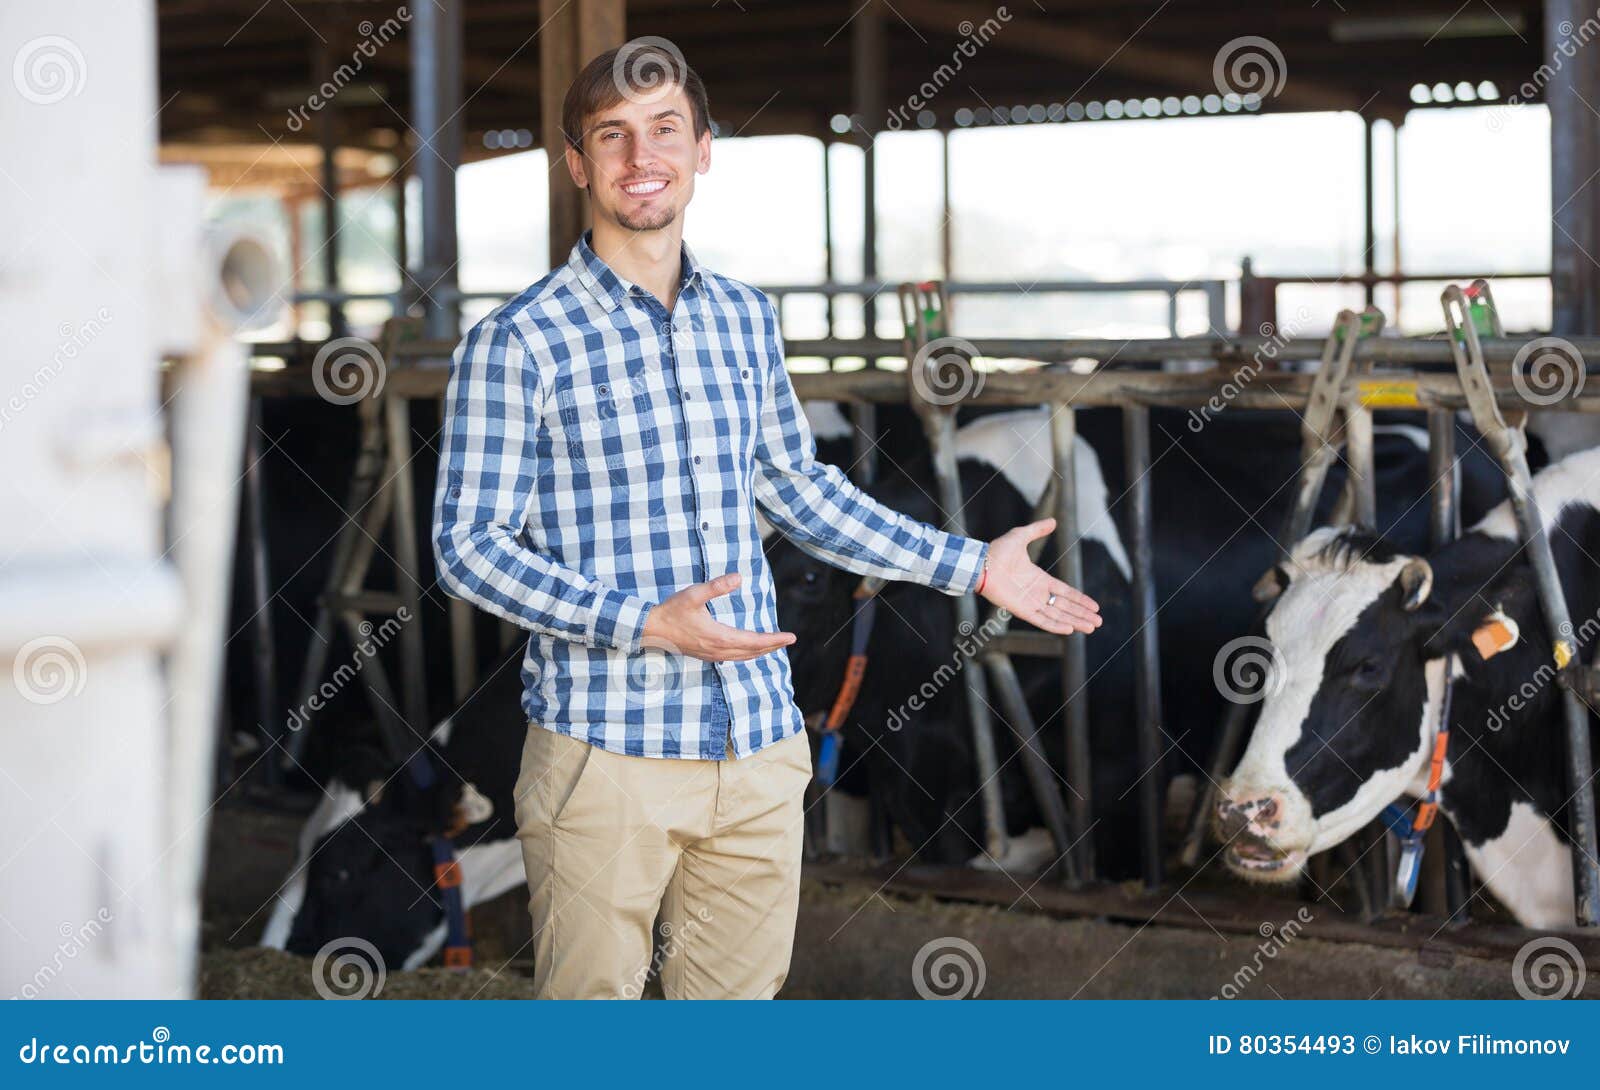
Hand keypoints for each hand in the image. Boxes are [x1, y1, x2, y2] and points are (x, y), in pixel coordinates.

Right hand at [642, 572, 796, 661]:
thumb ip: (716, 586)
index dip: (774, 639)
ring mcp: (712, 655)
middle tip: (789, 640)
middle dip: (772, 646)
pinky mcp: (706, 655)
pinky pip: (733, 658)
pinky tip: (748, 650)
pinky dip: (747, 654)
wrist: (651, 630)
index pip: (754, 641)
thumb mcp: (693, 594)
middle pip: (752, 652)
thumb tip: (738, 577)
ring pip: (743, 657)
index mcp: (719, 637)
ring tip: (774, 644)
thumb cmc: (671, 611)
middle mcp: (718, 650)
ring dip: (760, 651)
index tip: (790, 637)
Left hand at [979, 519, 1101, 634]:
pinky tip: (1070, 629)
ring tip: (1092, 627)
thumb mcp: (1021, 536)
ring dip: (1075, 621)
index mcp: (1040, 579)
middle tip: (1099, 621)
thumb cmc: (997, 551)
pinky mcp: (1021, 611)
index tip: (1095, 606)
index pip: (1066, 592)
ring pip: (1057, 616)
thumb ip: (1037, 530)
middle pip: (1065, 607)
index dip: (1080, 599)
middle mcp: (1037, 594)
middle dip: (1082, 614)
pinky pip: (1042, 621)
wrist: (981, 563)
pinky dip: (1056, 625)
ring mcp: (1030, 603)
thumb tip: (1053, 521)